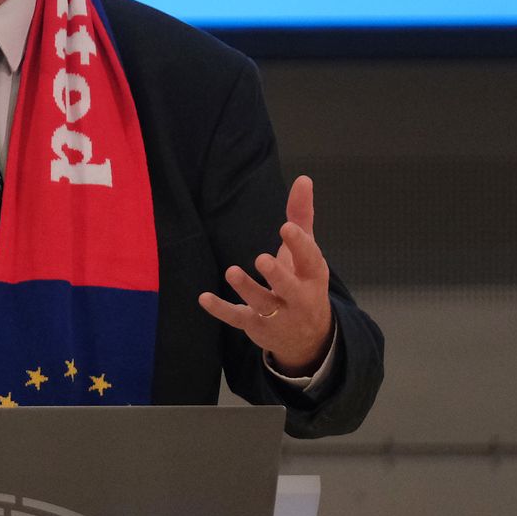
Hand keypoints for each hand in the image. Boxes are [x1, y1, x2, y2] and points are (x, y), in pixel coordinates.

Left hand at [198, 175, 332, 375]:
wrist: (307, 336)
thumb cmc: (304, 281)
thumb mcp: (307, 252)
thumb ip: (301, 216)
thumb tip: (303, 179)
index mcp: (312, 275)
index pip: (309, 259)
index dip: (299, 245)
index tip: (286, 227)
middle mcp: (298, 297)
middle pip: (288, 286)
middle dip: (277, 274)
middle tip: (262, 259)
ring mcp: (277, 315)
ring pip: (262, 302)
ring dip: (247, 289)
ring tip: (232, 271)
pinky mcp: (255, 326)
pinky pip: (237, 318)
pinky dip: (221, 309)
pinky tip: (203, 297)